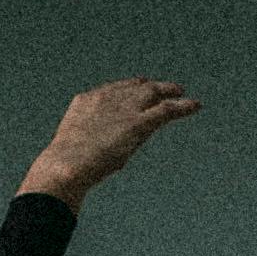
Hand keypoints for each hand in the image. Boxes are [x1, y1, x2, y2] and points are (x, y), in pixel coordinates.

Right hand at [19, 78, 200, 209]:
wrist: (65, 166)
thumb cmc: (62, 169)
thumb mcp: (72, 151)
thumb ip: (84, 147)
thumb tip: (87, 165)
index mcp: (86, 102)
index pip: (113, 89)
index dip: (129, 88)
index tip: (139, 88)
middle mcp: (107, 98)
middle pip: (135, 87)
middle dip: (151, 86)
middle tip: (166, 88)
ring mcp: (123, 109)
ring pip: (153, 93)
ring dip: (169, 91)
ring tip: (181, 92)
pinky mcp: (138, 122)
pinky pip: (166, 109)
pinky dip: (182, 107)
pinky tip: (195, 106)